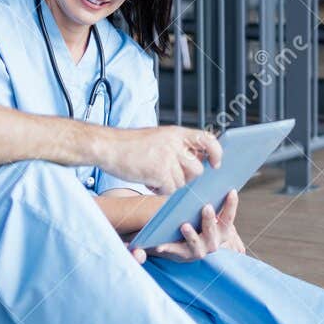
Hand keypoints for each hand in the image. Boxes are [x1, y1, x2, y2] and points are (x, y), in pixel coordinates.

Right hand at [100, 125, 221, 196]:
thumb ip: (176, 148)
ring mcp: (168, 157)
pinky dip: (159, 190)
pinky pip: (169, 189)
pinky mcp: (159, 171)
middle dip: (186, 179)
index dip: (216, 152)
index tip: (215, 164)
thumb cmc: (129, 145)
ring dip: (169, 185)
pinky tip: (148, 181)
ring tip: (153, 176)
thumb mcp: (158, 138)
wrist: (107, 146)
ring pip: (182, 183)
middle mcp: (174, 143)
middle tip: (169, 177)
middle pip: (197, 170)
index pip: (207, 139)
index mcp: (176, 133)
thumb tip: (195, 164)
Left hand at [146, 189, 244, 261]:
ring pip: (195, 243)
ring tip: (184, 225)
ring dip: (191, 234)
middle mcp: (213, 242)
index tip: (232, 191)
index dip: (232, 205)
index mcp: (222, 231)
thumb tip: (214, 177)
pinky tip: (159, 245)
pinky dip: (167, 247)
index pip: (229, 218)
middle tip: (206, 207)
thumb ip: (212, 201)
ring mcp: (198, 250)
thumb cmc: (199, 222)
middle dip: (209, 220)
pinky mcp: (182, 254)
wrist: (186, 245)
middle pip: (212, 231)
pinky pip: (174, 250)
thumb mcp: (207, 213)